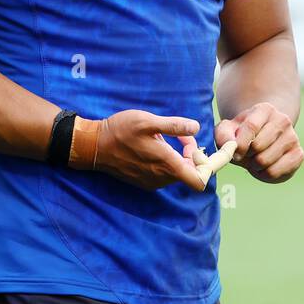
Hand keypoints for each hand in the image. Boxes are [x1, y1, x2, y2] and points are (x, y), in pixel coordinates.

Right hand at [75, 110, 205, 191]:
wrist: (94, 146)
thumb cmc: (121, 131)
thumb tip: (197, 127)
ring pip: (178, 172)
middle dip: (193, 153)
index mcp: (166, 164)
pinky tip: (158, 145)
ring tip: (169, 137)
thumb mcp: (148, 121)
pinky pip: (166, 173)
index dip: (208, 165)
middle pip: (191, 172)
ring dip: (181, 156)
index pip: (200, 180)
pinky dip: (169, 160)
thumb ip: (174, 125)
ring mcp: (153, 181)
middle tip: (183, 134)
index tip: (202, 148)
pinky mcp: (145, 181)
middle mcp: (162, 178)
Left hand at [213, 102, 303, 183]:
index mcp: (265, 109)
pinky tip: (264, 167)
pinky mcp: (298, 154)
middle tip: (246, 155)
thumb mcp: (228, 130)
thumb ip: (223, 136)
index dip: (240, 144)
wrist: (263, 137)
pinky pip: (275, 172)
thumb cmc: (242, 134)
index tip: (234, 153)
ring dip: (254, 166)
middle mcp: (283, 120)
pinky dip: (264, 175)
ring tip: (254, 160)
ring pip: (265, 161)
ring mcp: (293, 137)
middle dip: (246, 156)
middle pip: (258, 146)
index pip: (251, 127)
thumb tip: (231, 146)